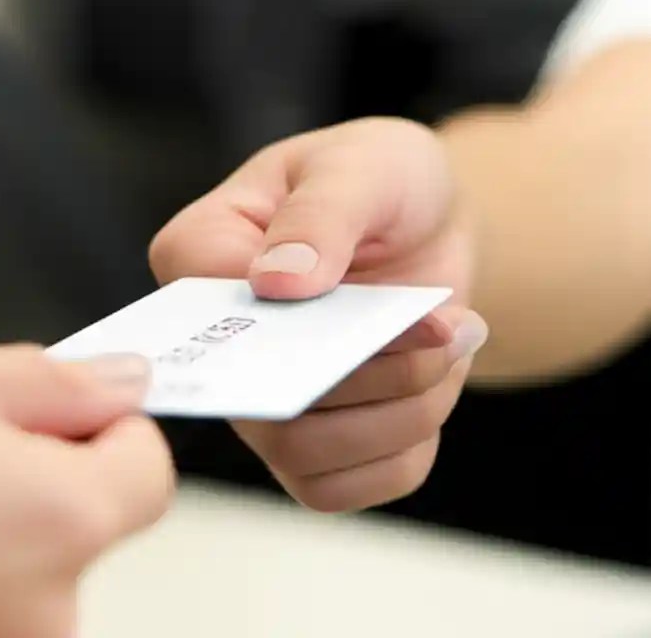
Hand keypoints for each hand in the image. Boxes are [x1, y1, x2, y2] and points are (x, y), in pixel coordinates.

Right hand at [150, 117, 486, 511]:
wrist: (430, 225)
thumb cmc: (381, 181)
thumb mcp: (362, 165)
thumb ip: (321, 213)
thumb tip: (276, 282)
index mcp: (200, 257)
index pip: (205, 318)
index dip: (284, 325)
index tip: (357, 292)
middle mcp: (220, 345)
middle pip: (268, 412)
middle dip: (375, 377)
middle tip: (442, 326)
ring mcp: (261, 406)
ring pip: (310, 460)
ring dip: (405, 410)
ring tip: (450, 340)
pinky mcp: (313, 450)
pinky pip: (355, 486)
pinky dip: (412, 441)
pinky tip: (436, 379)